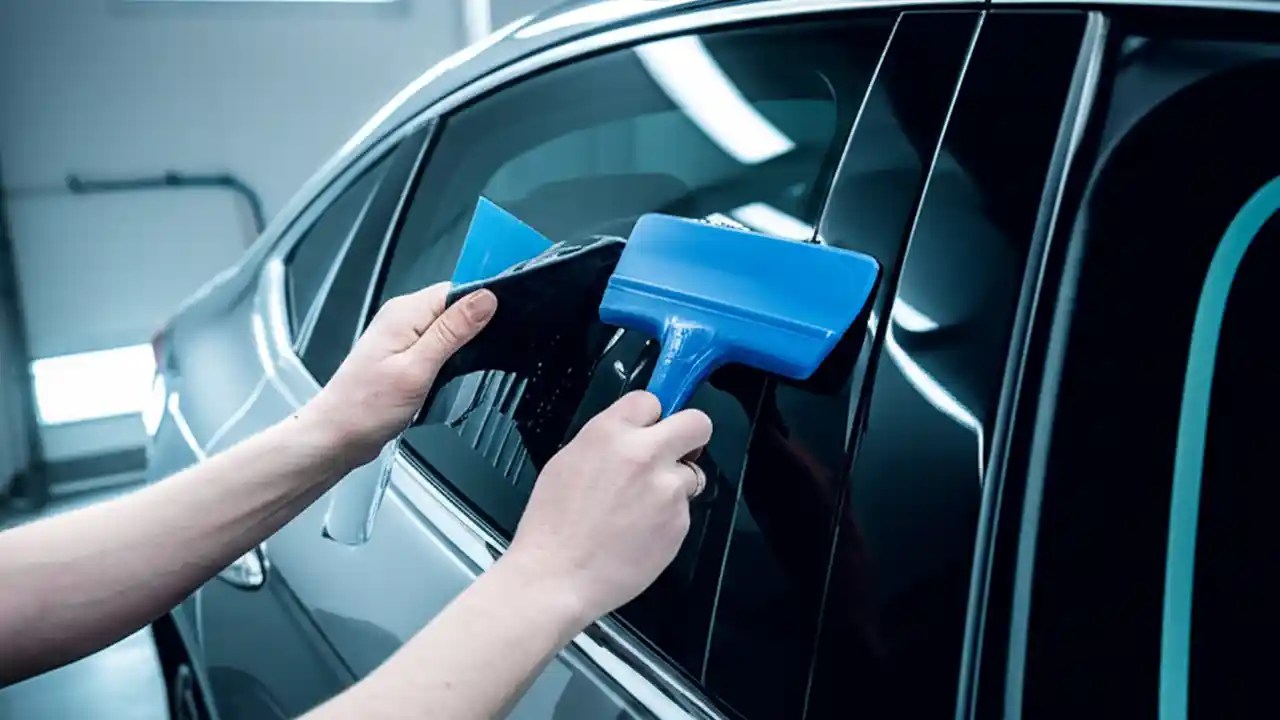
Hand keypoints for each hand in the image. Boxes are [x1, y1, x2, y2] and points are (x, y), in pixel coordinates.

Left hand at [303, 283, 496, 466]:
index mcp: (405, 312)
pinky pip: (438, 346)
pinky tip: (450, 376)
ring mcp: (402, 337)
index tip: (500, 325)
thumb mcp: (417, 368)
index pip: (456, 289)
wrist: (337, 437)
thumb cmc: (366, 407)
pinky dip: (450, 359)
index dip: (481, 304)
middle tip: (479, 357)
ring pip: (448, 329)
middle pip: (454, 307)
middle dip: (474, 329)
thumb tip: (485, 299)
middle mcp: (402, 318)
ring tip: (460, 371)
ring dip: (462, 347)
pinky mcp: (404, 356)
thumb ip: (452, 331)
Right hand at [502, 391, 711, 622]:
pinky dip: (667, 520)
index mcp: (609, 433)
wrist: (557, 577)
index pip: (651, 400)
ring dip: (674, 486)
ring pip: (691, 474)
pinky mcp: (679, 522)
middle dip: (690, 436)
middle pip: (697, 423)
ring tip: (640, 511)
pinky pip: (683, 511)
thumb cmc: (551, 524)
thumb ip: (606, 442)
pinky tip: (638, 535)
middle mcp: (645, 455)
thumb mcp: (567, 462)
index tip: (649, 429)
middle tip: (676, 453)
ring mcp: (667, 490)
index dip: (652, 416)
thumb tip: (631, 437)